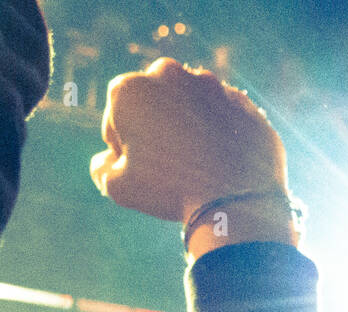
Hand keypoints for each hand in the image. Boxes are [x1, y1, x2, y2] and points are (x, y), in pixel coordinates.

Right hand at [91, 59, 286, 224]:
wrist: (237, 201)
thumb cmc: (170, 191)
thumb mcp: (119, 187)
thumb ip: (103, 168)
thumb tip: (107, 161)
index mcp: (130, 88)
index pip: (117, 117)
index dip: (121, 145)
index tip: (135, 167)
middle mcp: (169, 75)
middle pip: (154, 103)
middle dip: (155, 126)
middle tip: (166, 163)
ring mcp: (212, 86)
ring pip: (191, 106)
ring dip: (189, 127)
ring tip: (197, 165)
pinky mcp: (243, 103)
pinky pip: (225, 117)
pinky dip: (222, 133)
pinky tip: (224, 162)